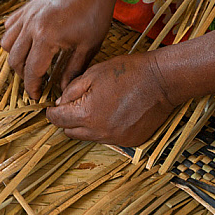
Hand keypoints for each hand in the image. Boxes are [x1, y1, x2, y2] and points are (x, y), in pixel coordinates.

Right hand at [1, 0, 116, 99]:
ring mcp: (26, 15)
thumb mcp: (88, 47)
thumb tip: (63, 90)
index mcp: (46, 39)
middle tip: (37, 82)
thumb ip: (73, 70)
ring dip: (15, 57)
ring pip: (7, 43)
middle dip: (24, 75)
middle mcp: (30, 27)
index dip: (33, 88)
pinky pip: (10, 27)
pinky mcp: (27, 7)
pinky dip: (13, 38)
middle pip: (15, 60)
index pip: (32, 71)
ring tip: (31, 63)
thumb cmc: (94, 13)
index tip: (37, 96)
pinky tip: (27, 43)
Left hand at [46, 52, 175, 146]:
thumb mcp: (93, 73)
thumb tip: (60, 103)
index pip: (57, 120)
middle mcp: (99, 132)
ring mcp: (116, 139)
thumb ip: (72, 90)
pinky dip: (106, 129)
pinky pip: (108, 139)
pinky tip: (115, 113)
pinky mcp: (130, 142)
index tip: (53, 106)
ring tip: (98, 106)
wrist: (161, 81)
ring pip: (89, 137)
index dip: (52, 111)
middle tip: (75, 105)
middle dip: (68, 120)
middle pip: (70, 132)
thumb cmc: (128, 72)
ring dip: (87, 125)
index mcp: (86, 114)